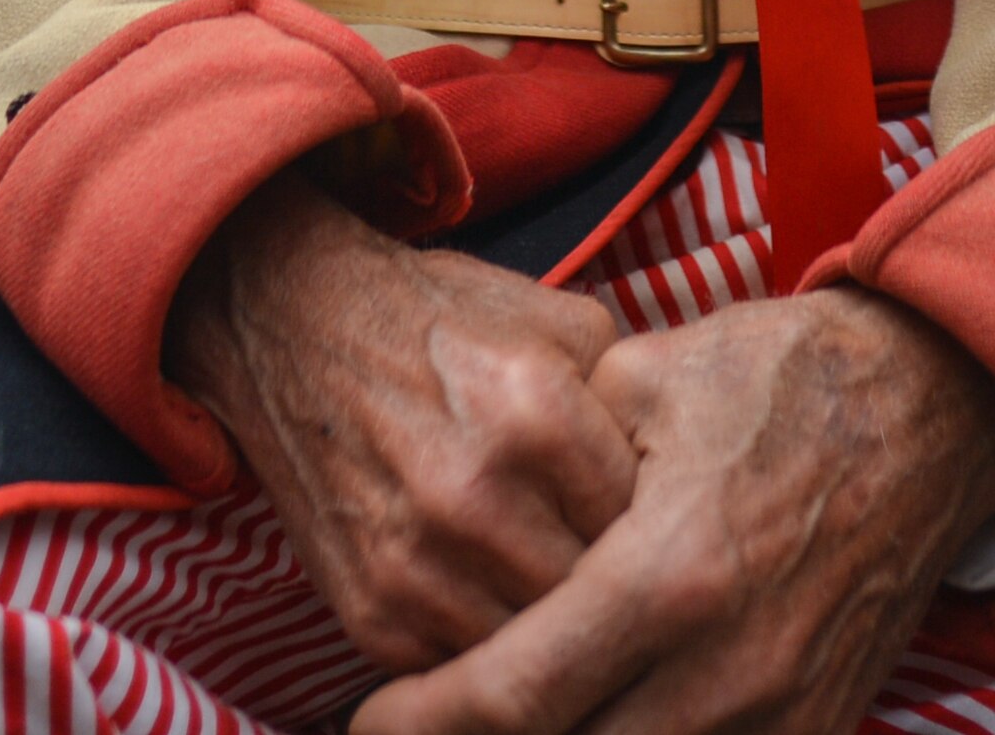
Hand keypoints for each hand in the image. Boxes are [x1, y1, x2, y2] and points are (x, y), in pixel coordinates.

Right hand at [164, 173, 638, 672]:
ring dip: (563, 636)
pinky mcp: (373, 613)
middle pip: (601, 598)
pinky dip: (496, 653)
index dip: (667, 531)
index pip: (649, 521)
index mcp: (535, 410)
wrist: (295, 323)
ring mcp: (418, 561)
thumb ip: (634, 397)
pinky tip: (509, 612)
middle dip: (625, 595)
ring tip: (577, 604)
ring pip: (541, 652)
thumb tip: (699, 478)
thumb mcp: (555, 323)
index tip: (669, 531)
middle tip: (636, 584)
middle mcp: (475, 491)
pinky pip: (470, 672)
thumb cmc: (442, 323)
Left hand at [352, 289, 994, 734]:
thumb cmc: (775, 379)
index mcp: (668, 573)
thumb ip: (551, 470)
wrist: (931, 408)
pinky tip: (594, 719)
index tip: (368, 720)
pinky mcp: (819, 729)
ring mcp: (782, 714)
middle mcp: (726, 668)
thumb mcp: (639, 384)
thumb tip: (471, 532)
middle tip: (419, 724)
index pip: (513, 695)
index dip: (424, 721)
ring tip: (498, 720)